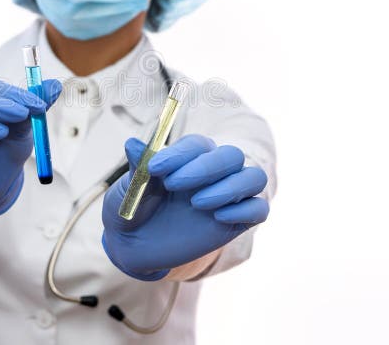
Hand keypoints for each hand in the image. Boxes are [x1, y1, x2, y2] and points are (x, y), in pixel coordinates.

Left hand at [101, 134, 268, 280]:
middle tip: (174, 184)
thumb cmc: (134, 208)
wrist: (137, 245)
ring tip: (197, 203)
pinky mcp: (237, 221)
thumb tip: (132, 143)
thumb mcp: (129, 189)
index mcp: (189, 157)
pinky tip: (218, 217)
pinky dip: (245, 210)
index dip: (179, 154)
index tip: (154, 168)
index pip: (197, 145)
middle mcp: (214, 171)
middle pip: (231, 156)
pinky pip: (259, 210)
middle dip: (206, 167)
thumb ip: (138, 168)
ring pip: (253, 178)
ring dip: (230, 187)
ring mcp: (228, 195)